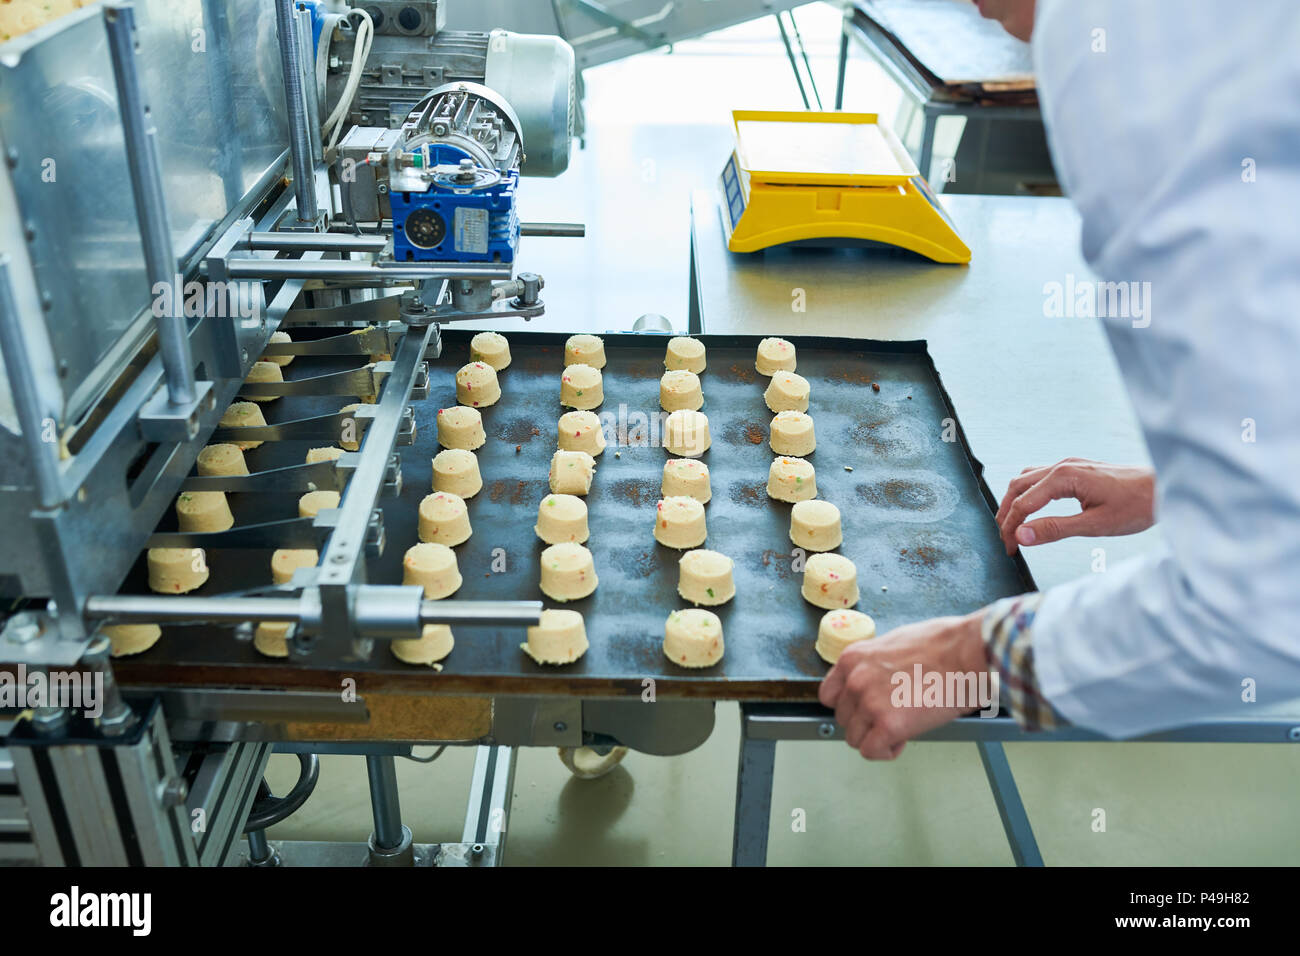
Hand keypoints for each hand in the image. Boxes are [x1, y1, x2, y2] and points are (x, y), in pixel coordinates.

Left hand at [818, 611, 987, 760]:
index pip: (829, 695)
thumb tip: (875, 679)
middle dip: (865, 722)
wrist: (967, 652)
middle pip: (843, 719)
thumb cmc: (943, 644)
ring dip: (876, 737)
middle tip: (892, 716)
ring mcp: (869, 704)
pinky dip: (887, 750)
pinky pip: (871, 751)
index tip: (864, 709)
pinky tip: (905, 738)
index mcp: (853, 658)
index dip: (849, 705)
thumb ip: (874, 664)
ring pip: (854, 738)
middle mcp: (854, 681)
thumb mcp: (893, 643)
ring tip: (902, 725)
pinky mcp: (888, 725)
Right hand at [995, 458, 1154, 554]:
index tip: (1009, 549)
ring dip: (1016, 501)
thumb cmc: (1137, 506)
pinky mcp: (1077, 468)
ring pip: (1027, 479)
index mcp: (1064, 477)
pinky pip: (1042, 477)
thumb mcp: (1094, 525)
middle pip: (1018, 486)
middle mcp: (1063, 465)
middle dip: (1007, 513)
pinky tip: (1034, 508)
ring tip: (1014, 525)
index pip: (1023, 503)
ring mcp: (1070, 464)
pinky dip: (1030, 493)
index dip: (1011, 527)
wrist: (1165, 489)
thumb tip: (1021, 535)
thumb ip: (1055, 529)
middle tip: (1005, 539)